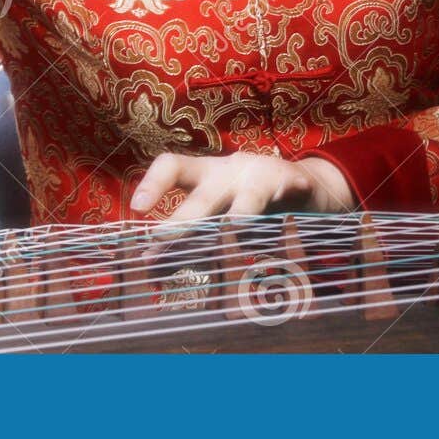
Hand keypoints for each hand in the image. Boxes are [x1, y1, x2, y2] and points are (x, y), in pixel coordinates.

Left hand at [129, 150, 356, 233]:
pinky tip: (298, 190)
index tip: (135, 209)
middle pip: (205, 195)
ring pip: (249, 196)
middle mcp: (230, 172)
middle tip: (162, 241)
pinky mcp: (293, 182)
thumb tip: (150, 271)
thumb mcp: (218, 216)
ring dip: (242, 212)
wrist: (303, 183)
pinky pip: (292, 189)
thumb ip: (189, 239)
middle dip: (185, 220)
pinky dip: (294, 191)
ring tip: (235, 226)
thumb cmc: (249, 202)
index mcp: (206, 175)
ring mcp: (263, 175)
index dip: (153, 183)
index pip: (172, 167)